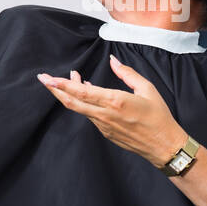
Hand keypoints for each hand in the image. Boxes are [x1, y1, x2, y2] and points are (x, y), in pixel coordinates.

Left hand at [38, 54, 184, 167]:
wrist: (163, 145)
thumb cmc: (158, 116)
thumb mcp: (147, 89)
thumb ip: (127, 73)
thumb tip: (113, 61)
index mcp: (116, 101)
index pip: (82, 92)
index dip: (64, 85)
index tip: (50, 78)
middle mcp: (106, 115)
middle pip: (72, 102)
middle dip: (55, 90)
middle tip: (43, 79)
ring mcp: (104, 126)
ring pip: (79, 109)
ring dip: (69, 94)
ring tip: (63, 81)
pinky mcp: (106, 133)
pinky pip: (89, 116)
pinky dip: (82, 104)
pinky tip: (84, 95)